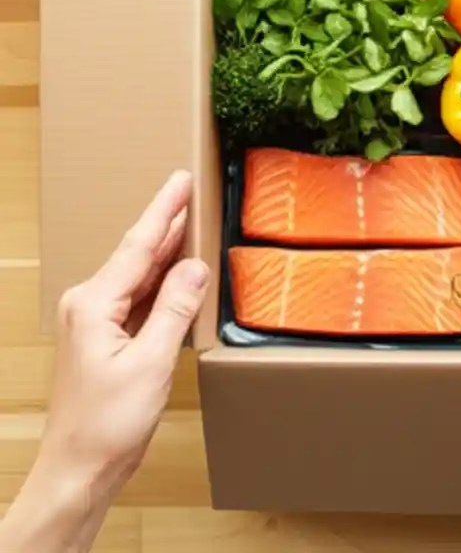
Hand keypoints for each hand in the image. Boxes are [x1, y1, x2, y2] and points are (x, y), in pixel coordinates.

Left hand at [0, 171, 208, 552]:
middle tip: (192, 192)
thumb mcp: (151, 363)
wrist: (80, 466)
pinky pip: (139, 301)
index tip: (181, 180)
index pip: (137, 247)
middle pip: (137, 256)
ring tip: (192, 225)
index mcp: (94, 305)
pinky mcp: (106, 341)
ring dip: (166, 254)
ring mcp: (95, 323)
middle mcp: (89, 306)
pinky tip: (181, 276)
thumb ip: (174, 309)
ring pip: (139, 278)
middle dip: (166, 224)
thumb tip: (195, 267)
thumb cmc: (108, 422)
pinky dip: (162, 285)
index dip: (163, 212)